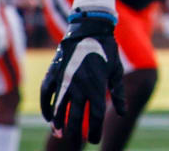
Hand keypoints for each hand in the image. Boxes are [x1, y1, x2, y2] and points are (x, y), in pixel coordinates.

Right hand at [39, 9, 125, 143]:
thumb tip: (122, 113)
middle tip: (77, 143)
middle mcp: (79, 84)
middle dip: (76, 133)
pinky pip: (46, 94)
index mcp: (97, 84)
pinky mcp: (54, 73)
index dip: (95, 130)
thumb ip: (119, 93)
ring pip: (59, 108)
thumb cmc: (107, 50)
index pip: (95, 115)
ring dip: (59, 124)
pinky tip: (49, 117)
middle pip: (76, 116)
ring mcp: (64, 79)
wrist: (90, 28)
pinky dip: (46, 107)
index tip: (95, 141)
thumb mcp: (116, 71)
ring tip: (61, 135)